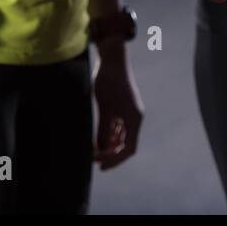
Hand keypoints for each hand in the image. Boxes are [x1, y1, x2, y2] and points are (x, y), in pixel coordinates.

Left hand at [92, 45, 142, 168]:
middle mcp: (134, 117)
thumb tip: (100, 150)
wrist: (112, 59)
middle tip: (92, 157)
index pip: (128, 149)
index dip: (114, 160)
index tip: (100, 166)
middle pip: (125, 144)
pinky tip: (97, 135)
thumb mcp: (104, 109)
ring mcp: (129, 111)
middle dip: (110, 153)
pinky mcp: (123, 105)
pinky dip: (108, 133)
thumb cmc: (108, 82)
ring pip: (121, 136)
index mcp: (134, 119)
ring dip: (108, 144)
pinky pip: (118, 126)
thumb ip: (103, 131)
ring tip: (92, 147)